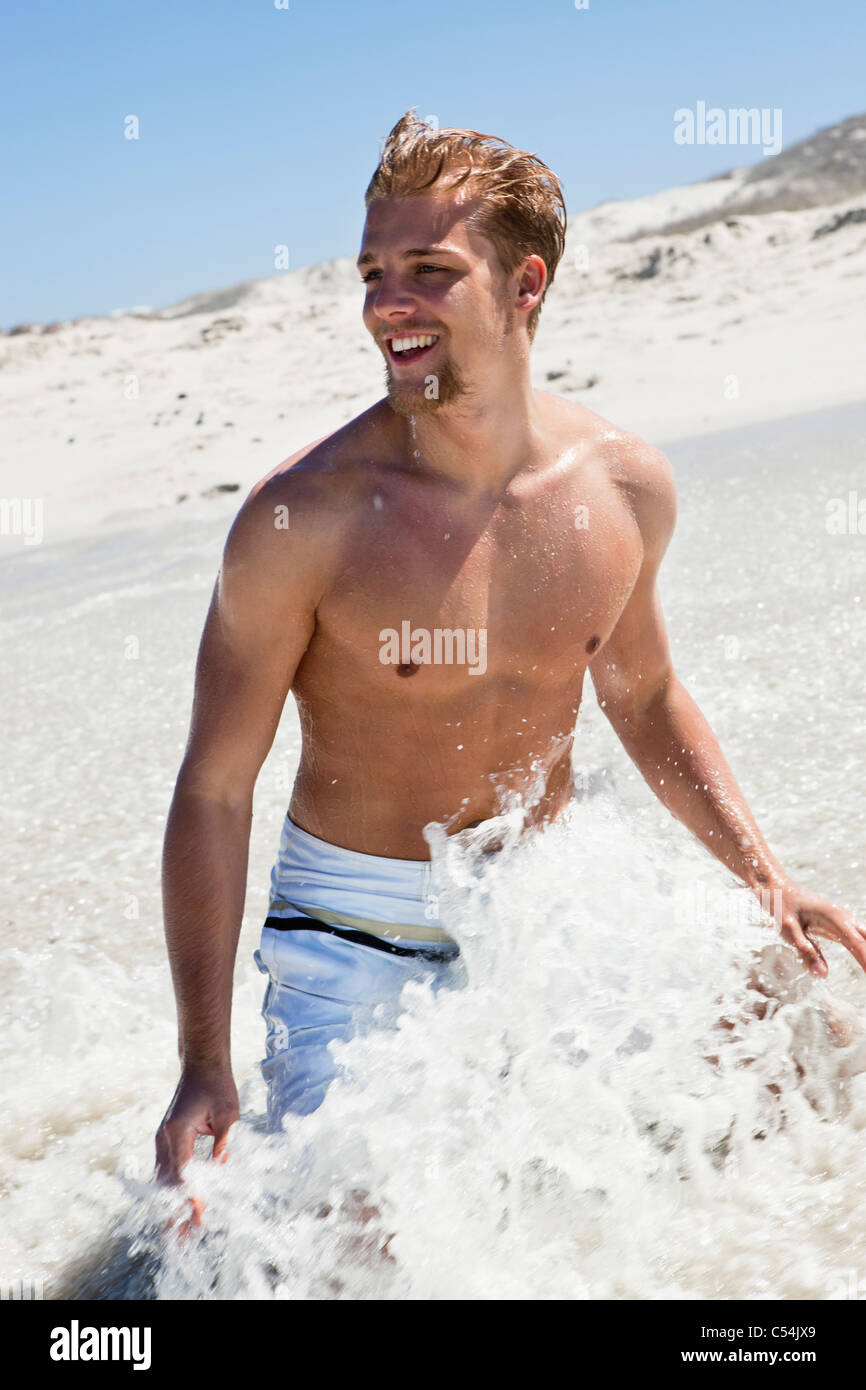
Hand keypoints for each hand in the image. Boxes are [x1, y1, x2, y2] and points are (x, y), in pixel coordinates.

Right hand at [154, 1064, 238, 1226]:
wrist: (202, 1064)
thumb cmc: (217, 1086)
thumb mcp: (226, 1115)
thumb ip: (221, 1145)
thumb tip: (221, 1169)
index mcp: (177, 1133)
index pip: (184, 1174)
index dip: (191, 1198)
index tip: (200, 1218)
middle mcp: (164, 1138)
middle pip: (167, 1183)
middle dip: (174, 1212)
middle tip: (180, 1240)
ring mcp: (163, 1138)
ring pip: (163, 1179)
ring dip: (170, 1204)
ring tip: (175, 1230)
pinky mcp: (167, 1138)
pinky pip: (166, 1169)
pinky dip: (170, 1189)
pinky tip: (175, 1204)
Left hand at [763, 878, 865, 978]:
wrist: (775, 886)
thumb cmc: (780, 906)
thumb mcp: (788, 930)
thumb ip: (805, 951)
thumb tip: (823, 975)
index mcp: (834, 917)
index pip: (858, 944)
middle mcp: (843, 917)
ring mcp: (843, 919)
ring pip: (865, 938)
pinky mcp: (838, 924)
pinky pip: (858, 939)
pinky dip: (863, 950)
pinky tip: (864, 961)